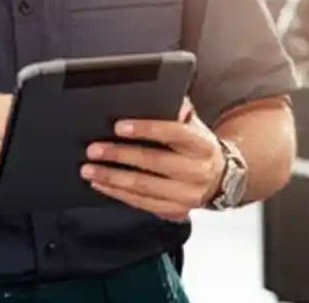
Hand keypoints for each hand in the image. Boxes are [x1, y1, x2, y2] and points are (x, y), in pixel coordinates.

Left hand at [80, 98, 225, 221]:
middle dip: (120, 155)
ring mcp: (186, 194)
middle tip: (94, 150)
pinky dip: (118, 194)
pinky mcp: (175, 211)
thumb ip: (179, 111)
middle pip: (154, 162)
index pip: (174, 133)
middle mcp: (196, 171)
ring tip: (89, 170)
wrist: (219, 179)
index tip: (119, 126)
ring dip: (112, 178)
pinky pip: (142, 203)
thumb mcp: (194, 126)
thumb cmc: (196, 147)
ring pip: (144, 187)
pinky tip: (100, 184)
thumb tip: (165, 96)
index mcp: (201, 145)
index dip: (146, 129)